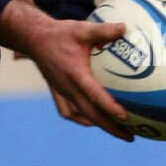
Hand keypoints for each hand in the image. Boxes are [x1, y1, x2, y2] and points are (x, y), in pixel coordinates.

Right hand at [0, 0, 133, 141]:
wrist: (34, 39)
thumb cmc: (60, 34)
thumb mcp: (82, 29)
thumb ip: (103, 30)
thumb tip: (125, 28)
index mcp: (75, 74)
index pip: (95, 95)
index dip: (110, 108)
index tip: (126, 118)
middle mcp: (68, 87)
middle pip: (91, 114)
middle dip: (110, 128)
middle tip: (131, 137)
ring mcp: (62, 92)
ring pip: (82, 115)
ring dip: (99, 125)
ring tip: (118, 131)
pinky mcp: (58, 92)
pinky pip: (70, 112)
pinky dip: (83, 119)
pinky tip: (94, 121)